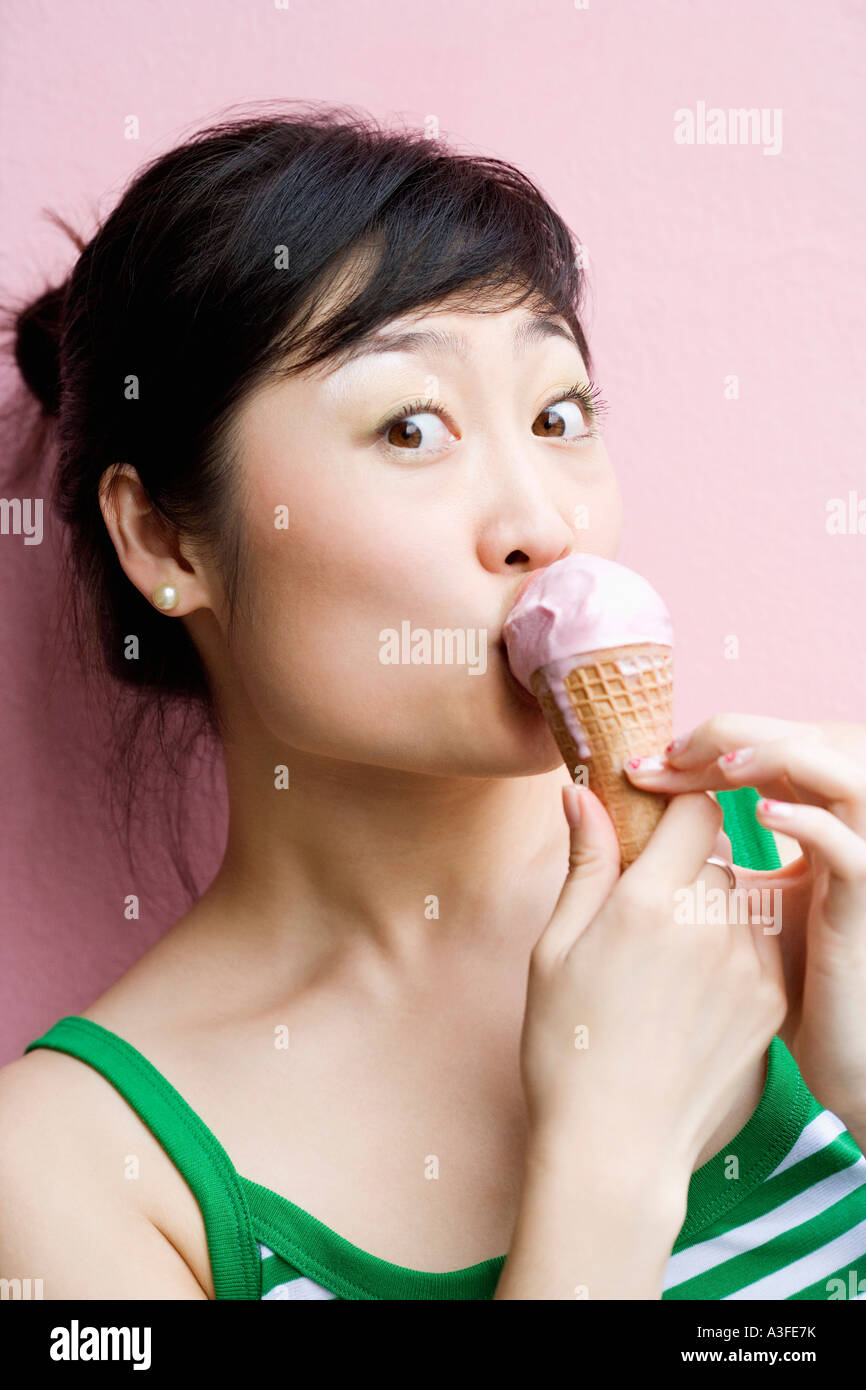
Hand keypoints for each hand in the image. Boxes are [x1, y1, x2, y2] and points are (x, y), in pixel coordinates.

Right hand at [520, 782, 785, 1184]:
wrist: (617, 1145)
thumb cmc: (568, 1045)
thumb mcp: (555, 947)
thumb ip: (584, 862)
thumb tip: (581, 791)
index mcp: (649, 903)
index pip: (699, 810)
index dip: (677, 807)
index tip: (651, 824)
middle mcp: (709, 926)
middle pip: (718, 853)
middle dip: (684, 865)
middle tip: (643, 908)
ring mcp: (748, 965)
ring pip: (740, 899)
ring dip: (710, 908)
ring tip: (665, 962)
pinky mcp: (770, 1002)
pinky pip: (757, 945)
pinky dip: (731, 950)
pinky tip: (691, 992)